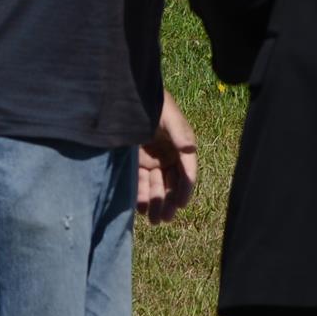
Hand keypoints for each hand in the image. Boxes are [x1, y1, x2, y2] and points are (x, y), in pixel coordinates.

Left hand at [137, 89, 198, 225]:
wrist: (125, 95)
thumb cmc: (149, 102)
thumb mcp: (166, 114)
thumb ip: (180, 132)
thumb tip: (191, 150)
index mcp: (181, 145)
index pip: (187, 171)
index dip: (185, 188)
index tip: (180, 204)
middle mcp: (168, 155)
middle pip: (172, 183)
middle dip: (169, 202)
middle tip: (164, 219)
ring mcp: (152, 159)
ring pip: (156, 186)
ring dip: (156, 203)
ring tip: (153, 220)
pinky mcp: (136, 163)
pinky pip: (140, 183)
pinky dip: (140, 197)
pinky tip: (139, 209)